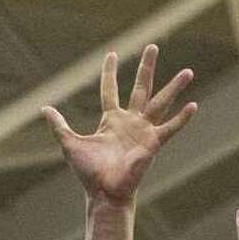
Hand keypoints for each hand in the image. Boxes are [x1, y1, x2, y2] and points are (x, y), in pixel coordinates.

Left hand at [44, 44, 195, 205]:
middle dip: (146, 67)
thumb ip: (59, 125)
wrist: (104, 193)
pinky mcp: (153, 144)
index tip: (112, 54)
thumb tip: (44, 108)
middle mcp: (130, 122)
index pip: (110, 90)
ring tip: (188, 71)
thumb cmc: (89, 173)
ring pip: (161, 103)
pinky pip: (170, 129)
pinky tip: (194, 105)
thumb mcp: (69, 144)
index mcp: (111, 120)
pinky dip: (182, 119)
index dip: (110, 72)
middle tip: (153, 46)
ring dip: (174, 87)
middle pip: (141, 88)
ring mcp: (143, 132)